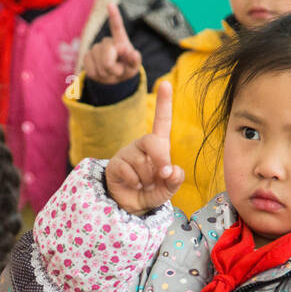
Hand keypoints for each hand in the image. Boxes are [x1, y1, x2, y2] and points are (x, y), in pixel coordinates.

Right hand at [83, 3, 142, 84]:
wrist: (113, 77)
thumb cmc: (125, 69)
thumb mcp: (134, 67)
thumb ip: (135, 61)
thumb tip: (133, 53)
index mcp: (121, 41)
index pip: (117, 27)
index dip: (114, 16)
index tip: (111, 5)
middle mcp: (107, 41)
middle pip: (107, 57)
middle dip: (113, 69)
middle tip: (118, 72)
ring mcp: (95, 48)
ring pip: (99, 66)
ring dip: (106, 74)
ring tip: (110, 73)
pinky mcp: (86, 56)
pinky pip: (90, 70)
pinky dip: (97, 76)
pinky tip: (100, 73)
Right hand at [105, 80, 183, 213]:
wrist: (132, 207)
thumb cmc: (152, 192)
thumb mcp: (168, 188)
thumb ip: (175, 179)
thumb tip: (173, 170)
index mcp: (158, 145)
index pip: (161, 121)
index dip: (163, 103)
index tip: (165, 84)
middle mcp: (141, 145)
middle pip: (152, 140)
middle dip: (161, 158)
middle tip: (163, 174)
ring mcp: (127, 153)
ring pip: (141, 161)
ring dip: (147, 179)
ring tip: (145, 185)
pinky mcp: (115, 164)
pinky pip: (128, 170)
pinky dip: (135, 182)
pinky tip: (134, 185)